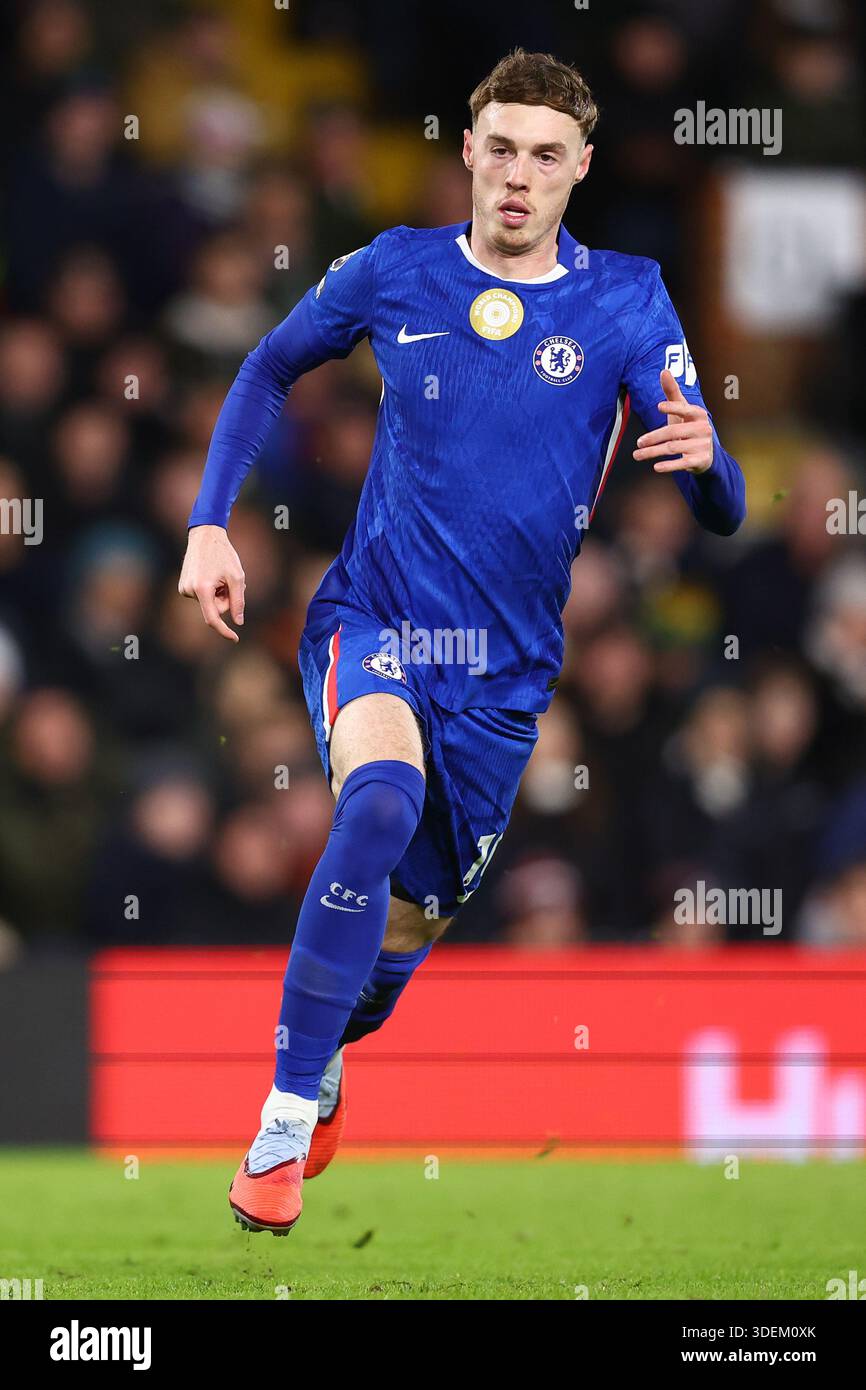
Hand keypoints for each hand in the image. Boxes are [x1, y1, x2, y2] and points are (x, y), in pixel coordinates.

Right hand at [178, 525, 244, 641]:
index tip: (235, 638)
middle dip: (226, 600)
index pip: (212, 619)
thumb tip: (238, 622)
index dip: (224, 631)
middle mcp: (189, 590)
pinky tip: (211, 574)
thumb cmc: (223, 555)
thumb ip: (238, 601)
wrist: (205, 536)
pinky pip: (203, 597)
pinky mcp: (183, 586)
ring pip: (209, 603)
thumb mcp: (237, 577)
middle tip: (230, 582)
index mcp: (202, 589)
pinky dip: (211, 590)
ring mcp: (184, 589)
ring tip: (219, 575)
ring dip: (219, 593)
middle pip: (214, 609)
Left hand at [632, 369, 713, 473]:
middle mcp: (703, 429)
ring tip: (637, 455)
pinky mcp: (700, 461)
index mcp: (698, 414)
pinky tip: (656, 467)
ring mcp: (702, 445)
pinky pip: (682, 463)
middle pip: (673, 432)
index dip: (673, 408)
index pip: (685, 409)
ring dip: (653, 452)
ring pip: (673, 448)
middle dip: (653, 438)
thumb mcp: (681, 410)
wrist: (705, 454)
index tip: (658, 407)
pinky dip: (669, 466)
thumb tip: (664, 370)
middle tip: (638, 442)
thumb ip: (672, 392)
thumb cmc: (688, 427)